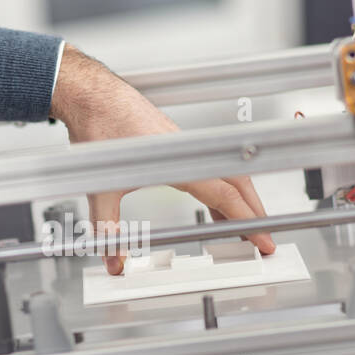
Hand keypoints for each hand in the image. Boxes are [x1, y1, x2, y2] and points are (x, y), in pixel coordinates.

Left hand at [50, 44, 275, 274]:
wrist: (91, 95)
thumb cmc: (98, 127)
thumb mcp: (101, 189)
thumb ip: (107, 229)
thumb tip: (112, 259)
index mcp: (180, 162)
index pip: (226, 197)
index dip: (249, 221)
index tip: (263, 239)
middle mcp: (189, 151)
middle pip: (237, 184)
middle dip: (254, 212)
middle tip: (263, 237)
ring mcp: (186, 145)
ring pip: (227, 174)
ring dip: (239, 200)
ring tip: (244, 226)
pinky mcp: (178, 142)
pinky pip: (211, 168)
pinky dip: (221, 188)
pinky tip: (214, 203)